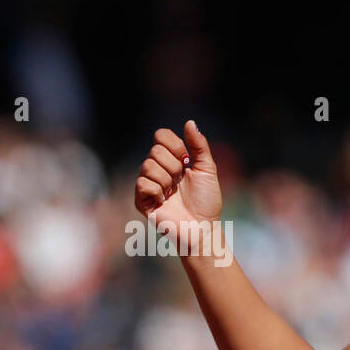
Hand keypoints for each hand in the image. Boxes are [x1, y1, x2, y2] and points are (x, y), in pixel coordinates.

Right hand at [134, 120, 222, 255]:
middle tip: (181, 181)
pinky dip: (157, 191)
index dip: (175, 145)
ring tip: (174, 193)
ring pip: (148, 166)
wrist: (203, 227)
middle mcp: (157, 169)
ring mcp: (148, 184)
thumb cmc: (207, 201)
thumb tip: (189, 122)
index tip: (187, 160)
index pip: (161, 136)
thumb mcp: (207, 169)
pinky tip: (164, 201)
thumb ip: (199, 146)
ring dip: (167, 180)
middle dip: (174, 166)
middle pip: (155, 151)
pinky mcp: (142, 200)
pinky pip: (142, 183)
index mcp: (172, 159)